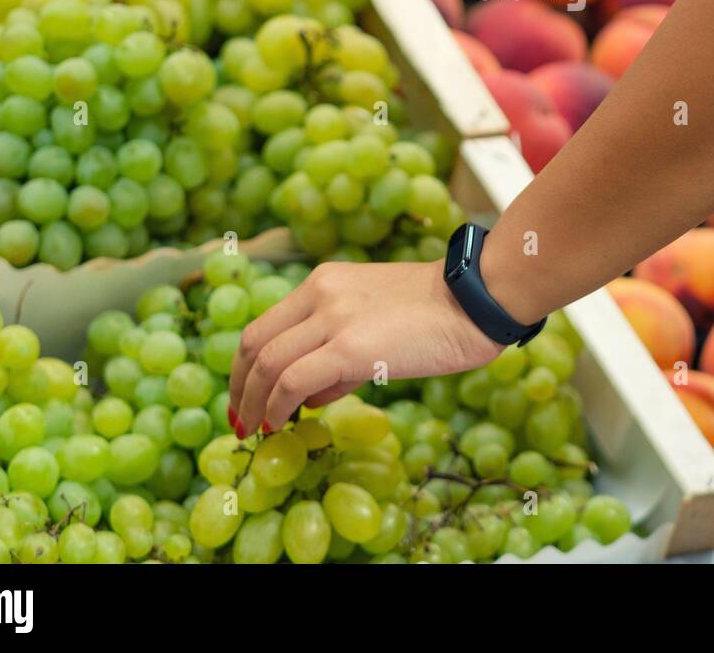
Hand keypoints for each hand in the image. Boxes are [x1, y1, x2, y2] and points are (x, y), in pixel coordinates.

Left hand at [228, 260, 504, 436]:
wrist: (473, 300)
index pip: (264, 325)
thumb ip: (338, 350)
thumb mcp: (374, 320)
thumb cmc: (436, 314)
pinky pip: (293, 381)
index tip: (245, 397)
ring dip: (254, 403)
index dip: (244, 366)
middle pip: (254, 343)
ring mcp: (332, 318)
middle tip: (240, 420)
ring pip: (267, 363)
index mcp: (324, 281)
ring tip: (255, 430)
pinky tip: (279, 424)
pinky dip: (276, 406)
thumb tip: (308, 395)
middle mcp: (320, 293)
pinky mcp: (348, 347)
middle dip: (239, 387)